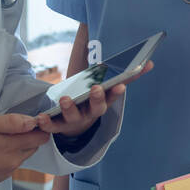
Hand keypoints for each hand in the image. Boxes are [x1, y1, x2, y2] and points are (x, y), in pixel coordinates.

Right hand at [0, 113, 50, 188]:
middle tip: (10, 128)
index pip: (40, 138)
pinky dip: (8, 156)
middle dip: (28, 136)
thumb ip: (10, 122)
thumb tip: (32, 122)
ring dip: (17, 147)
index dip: (38, 127)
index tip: (29, 121)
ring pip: (23, 156)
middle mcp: (12, 162)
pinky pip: (11, 164)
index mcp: (11, 148)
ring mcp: (6, 172)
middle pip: (33, 147)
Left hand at [37, 60, 153, 137]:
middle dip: (97, 99)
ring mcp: (74, 120)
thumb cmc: (92, 101)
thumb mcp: (108, 89)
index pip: (113, 96)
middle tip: (96, 89)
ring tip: (65, 99)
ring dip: (70, 108)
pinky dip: (46, 123)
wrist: (75, 126)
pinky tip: (40, 116)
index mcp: (103, 102)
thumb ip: (128, 76)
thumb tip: (149, 62)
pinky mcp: (58, 126)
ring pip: (73, 116)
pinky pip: (52, 126)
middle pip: (96, 108)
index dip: (117, 91)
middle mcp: (91, 113)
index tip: (120, 84)